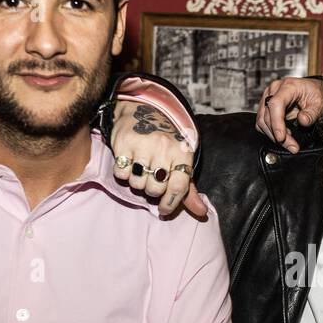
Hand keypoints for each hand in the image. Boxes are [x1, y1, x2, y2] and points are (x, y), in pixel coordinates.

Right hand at [109, 100, 207, 217]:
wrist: (146, 111)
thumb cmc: (167, 143)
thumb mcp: (181, 162)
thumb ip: (189, 189)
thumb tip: (201, 212)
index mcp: (183, 153)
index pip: (178, 188)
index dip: (170, 203)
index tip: (164, 210)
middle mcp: (165, 148)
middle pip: (155, 189)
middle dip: (152, 192)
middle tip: (151, 182)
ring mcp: (144, 144)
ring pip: (137, 183)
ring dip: (137, 183)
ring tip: (140, 172)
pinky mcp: (124, 142)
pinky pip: (121, 173)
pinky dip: (123, 175)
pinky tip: (129, 165)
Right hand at [254, 76, 322, 153]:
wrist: (315, 90)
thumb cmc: (317, 94)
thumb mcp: (320, 104)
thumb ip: (312, 113)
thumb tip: (303, 120)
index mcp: (288, 86)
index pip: (275, 104)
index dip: (277, 123)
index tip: (281, 138)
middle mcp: (275, 90)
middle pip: (267, 115)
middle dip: (278, 135)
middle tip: (292, 147)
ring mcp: (268, 97)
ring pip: (262, 120)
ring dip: (273, 136)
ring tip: (289, 143)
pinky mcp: (266, 106)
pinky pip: (262, 122)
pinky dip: (270, 132)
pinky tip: (283, 136)